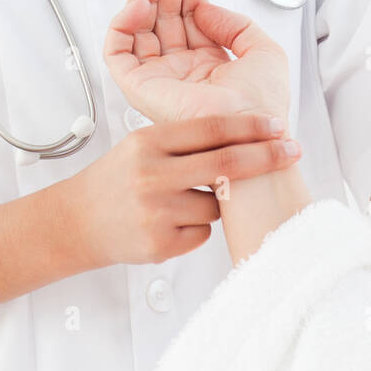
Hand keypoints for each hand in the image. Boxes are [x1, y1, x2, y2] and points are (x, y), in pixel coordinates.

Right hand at [57, 115, 299, 268]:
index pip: (212, 128)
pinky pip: (203, 232)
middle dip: (266, 157)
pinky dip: (197, 227)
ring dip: (217, 202)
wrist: (77, 222)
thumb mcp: (142, 144)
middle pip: (226, 164)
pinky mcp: (160, 245)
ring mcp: (157, 212)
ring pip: (217, 205)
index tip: (278, 125)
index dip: (251, 126)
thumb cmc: (117, 178)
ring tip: (185, 199)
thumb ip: (185, 141)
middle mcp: (153, 175)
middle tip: (293, 150)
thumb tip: (244, 134)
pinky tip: (171, 222)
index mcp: (149, 142)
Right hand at [103, 0, 290, 124]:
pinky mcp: (139, 86)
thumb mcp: (264, 51)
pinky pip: (118, 50)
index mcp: (207, 62)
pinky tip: (141, 2)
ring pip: (140, 22)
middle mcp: (181, 67)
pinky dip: (123, 22)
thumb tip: (204, 6)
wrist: (253, 133)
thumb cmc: (263, 106)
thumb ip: (236, 23)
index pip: (190, 10)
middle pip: (165, 10)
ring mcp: (159, 75)